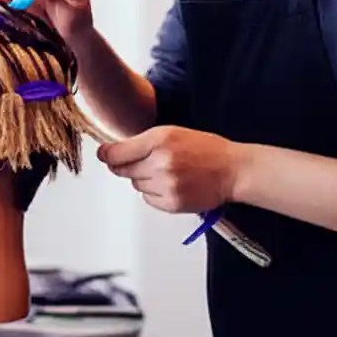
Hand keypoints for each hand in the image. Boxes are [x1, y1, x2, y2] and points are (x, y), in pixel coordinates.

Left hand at [98, 125, 244, 213]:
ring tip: (168, 173)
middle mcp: (160, 162)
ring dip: (145, 180)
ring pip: (136, 185)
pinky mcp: (172, 203)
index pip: (118, 152)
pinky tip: (172, 185)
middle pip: (123, 171)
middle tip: (147, 162)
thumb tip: (113, 152)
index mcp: (159, 140)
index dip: (107, 154)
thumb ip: (143, 142)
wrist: (232, 170)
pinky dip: (155, 193)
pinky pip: (148, 199)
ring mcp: (166, 185)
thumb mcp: (172, 133)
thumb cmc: (206, 149)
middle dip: (129, 166)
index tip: (104, 155)